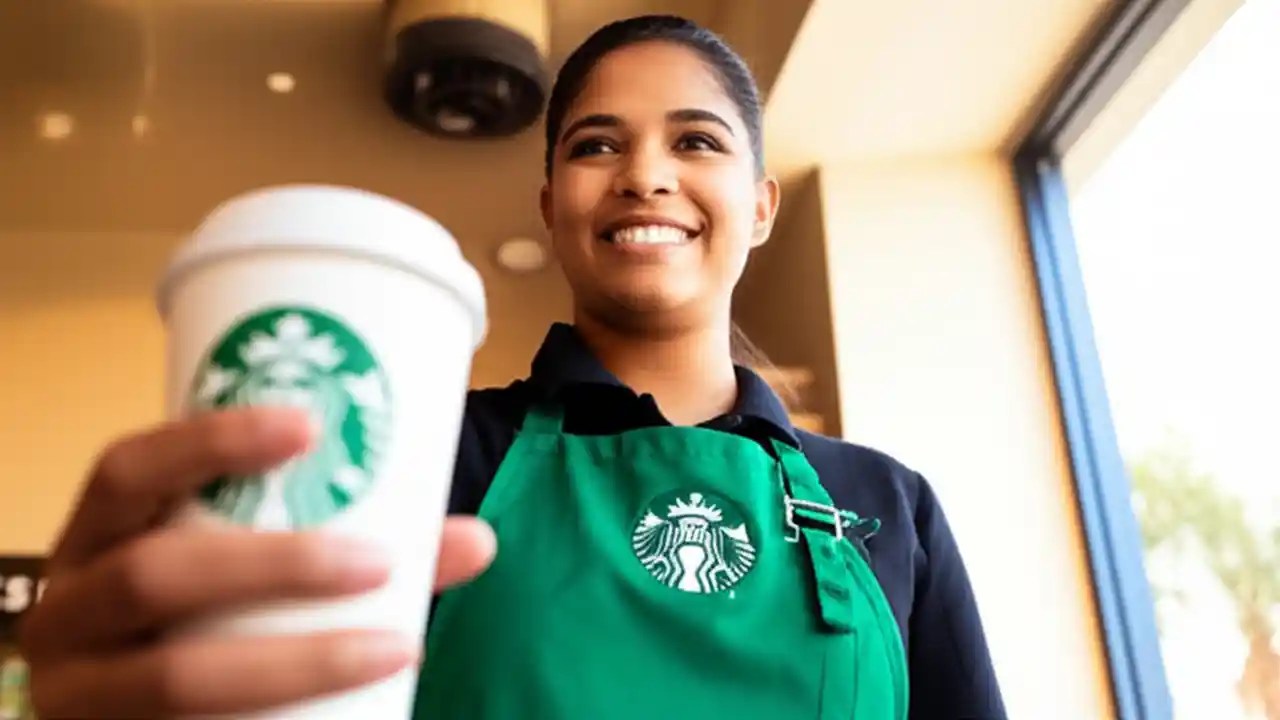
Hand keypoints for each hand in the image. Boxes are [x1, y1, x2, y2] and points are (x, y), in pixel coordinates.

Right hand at [18, 407, 495, 718]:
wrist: (130, 714)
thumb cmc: (198, 616)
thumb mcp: (242, 567)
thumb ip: (347, 546)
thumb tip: (477, 539)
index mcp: (97, 538)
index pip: (127, 470)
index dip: (208, 442)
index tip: (309, 426)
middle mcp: (67, 611)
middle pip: (155, 574)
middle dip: (276, 564)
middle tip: (379, 562)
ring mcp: (80, 692)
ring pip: (174, 679)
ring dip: (294, 662)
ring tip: (392, 645)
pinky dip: (270, 718)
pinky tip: (344, 715)